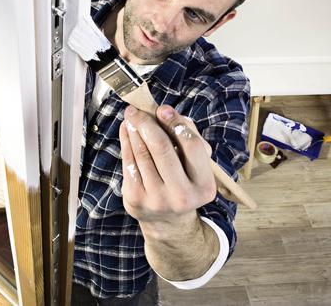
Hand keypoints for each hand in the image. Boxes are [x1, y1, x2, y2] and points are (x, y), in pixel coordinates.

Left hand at [119, 104, 216, 226]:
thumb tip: (164, 112)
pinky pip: (129, 162)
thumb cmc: (183, 181)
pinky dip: (126, 142)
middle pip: (162, 148)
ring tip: (131, 117)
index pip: (192, 146)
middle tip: (137, 110)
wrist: (167, 220)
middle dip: (147, 123)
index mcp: (204, 185)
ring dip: (134, 130)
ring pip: (142, 153)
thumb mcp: (195, 164)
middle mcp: (182, 195)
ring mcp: (157, 199)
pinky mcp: (136, 198)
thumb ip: (187, 135)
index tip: (163, 109)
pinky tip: (126, 130)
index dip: (176, 124)